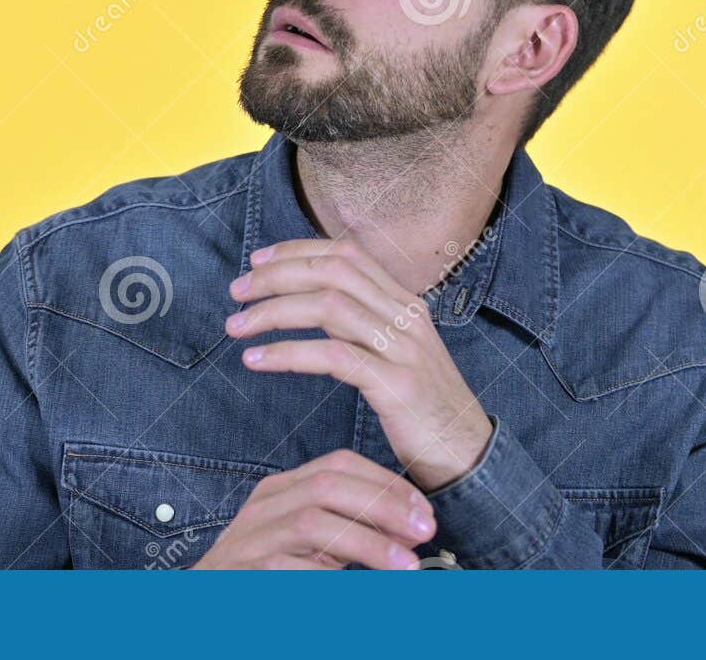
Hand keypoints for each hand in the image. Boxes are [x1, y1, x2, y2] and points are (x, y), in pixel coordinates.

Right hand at [192, 449, 434, 568]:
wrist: (207, 603)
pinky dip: (332, 580)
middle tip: (424, 532)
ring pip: (314, 524)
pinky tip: (359, 590)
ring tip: (404, 566)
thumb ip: (351, 530)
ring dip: (367, 543)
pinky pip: (293, 571)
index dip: (385, 482)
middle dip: (383, 505)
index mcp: (282, 490)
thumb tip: (407, 530)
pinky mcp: (248, 573)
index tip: (423, 510)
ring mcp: (252, 539)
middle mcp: (265, 507)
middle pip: (328, 485)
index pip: (337, 464)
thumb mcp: (311, 544)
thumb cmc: (267, 574)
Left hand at [226, 238, 492, 491]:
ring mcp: (403, 348)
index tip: (257, 261)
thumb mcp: (397, 353)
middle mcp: (406, 316)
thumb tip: (314, 304)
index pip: (347, 255)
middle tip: (237, 292)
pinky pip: (333, 357)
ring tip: (236, 327)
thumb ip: (364, 324)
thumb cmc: (423, 407)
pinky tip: (257, 361)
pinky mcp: (396, 385)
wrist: (469, 454)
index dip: (298, 250)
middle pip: (333, 272)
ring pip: (329, 307)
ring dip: (273, 312)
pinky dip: (287, 354)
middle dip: (277, 276)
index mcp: (405, 302)